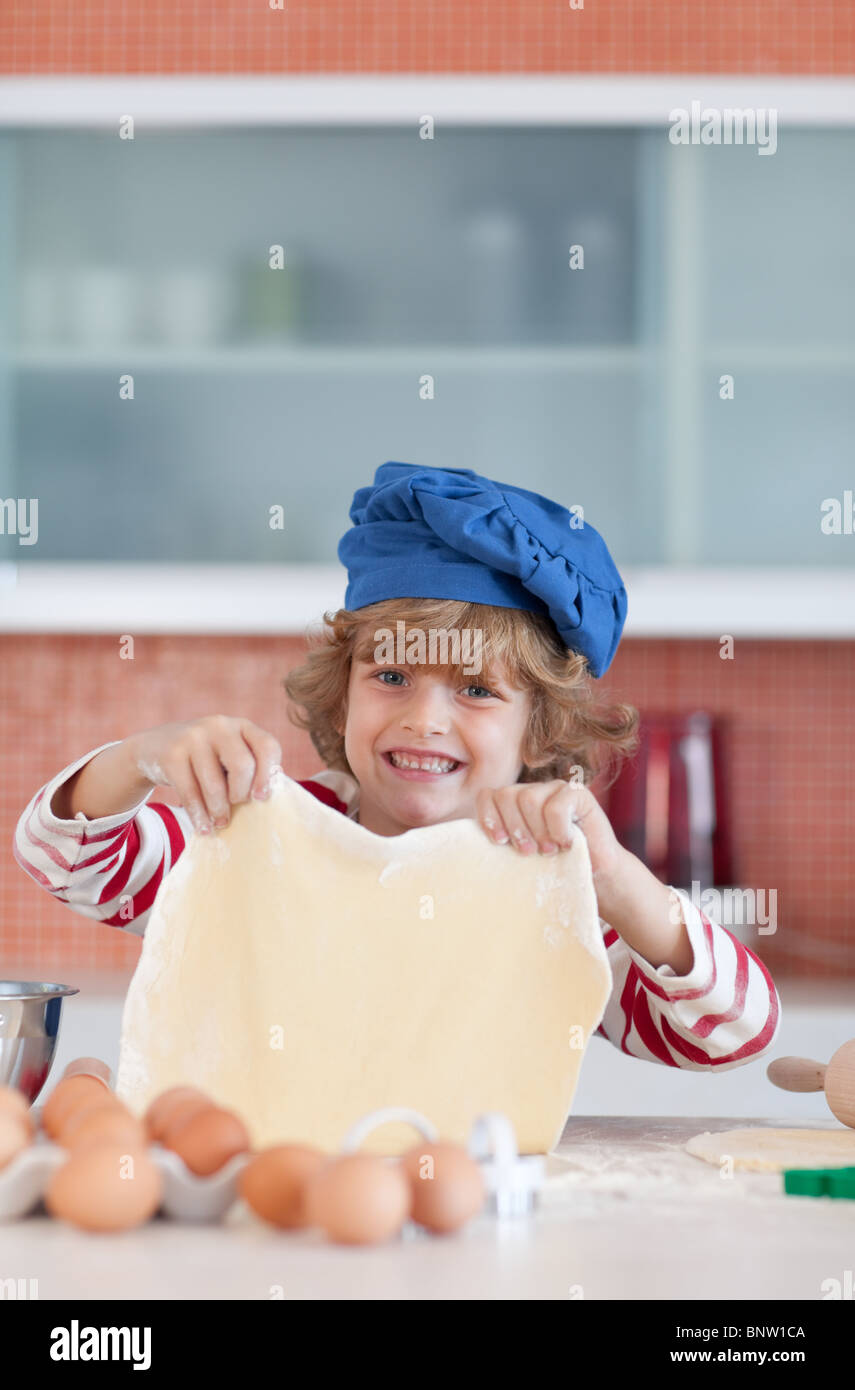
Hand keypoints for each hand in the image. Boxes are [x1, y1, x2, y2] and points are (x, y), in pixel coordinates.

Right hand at [124, 716, 281, 834]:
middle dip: (241, 793)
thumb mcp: (228, 755)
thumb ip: (250, 769)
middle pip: (242, 765)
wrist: (156, 747)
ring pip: (215, 784)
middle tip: (237, 806)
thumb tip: (268, 798)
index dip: (269, 774)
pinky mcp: (172, 754)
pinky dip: (199, 816)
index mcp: (242, 726)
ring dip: (219, 810)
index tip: (261, 798)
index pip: (267, 746)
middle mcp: (219, 726)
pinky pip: (190, 793)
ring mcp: (193, 737)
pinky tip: (203, 828)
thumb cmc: (206, 759)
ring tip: (220, 823)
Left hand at [476, 779, 626, 896]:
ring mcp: (556, 788)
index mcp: (514, 804)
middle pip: (506, 795)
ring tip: (549, 851)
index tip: (499, 842)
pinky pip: (556, 806)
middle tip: (528, 852)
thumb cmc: (556, 869)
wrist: (597, 877)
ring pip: (528, 798)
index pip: (488, 795)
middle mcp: (533, 791)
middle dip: (515, 827)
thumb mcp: (522, 855)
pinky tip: (567, 843)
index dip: (489, 817)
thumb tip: (469, 844)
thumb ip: (502, 841)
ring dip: (537, 831)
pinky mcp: (578, 793)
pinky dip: (558, 829)